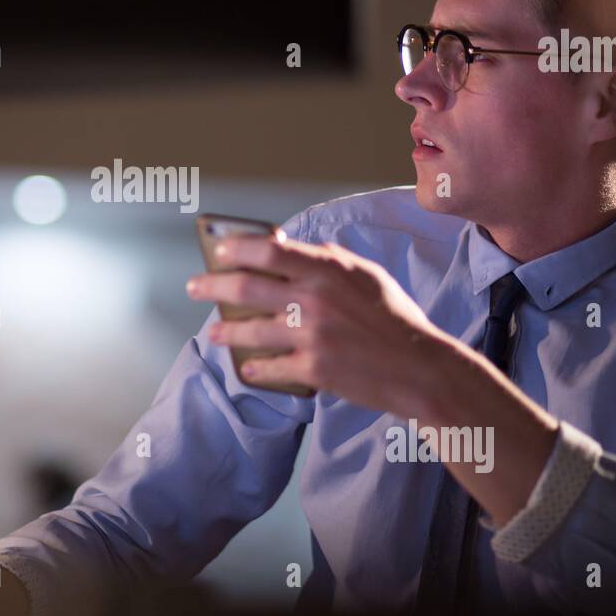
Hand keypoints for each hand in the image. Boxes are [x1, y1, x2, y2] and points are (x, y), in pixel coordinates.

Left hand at [186, 232, 456, 415]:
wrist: (420, 369)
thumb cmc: (395, 319)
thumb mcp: (367, 275)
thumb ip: (329, 259)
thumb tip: (292, 246)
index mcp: (327, 270)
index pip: (269, 250)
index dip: (237, 247)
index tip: (219, 251)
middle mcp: (314, 300)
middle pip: (245, 288)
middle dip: (212, 286)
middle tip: (195, 287)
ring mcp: (310, 336)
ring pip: (250, 331)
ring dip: (225, 331)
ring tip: (214, 332)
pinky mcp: (313, 370)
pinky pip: (269, 368)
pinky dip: (254, 368)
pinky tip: (246, 367)